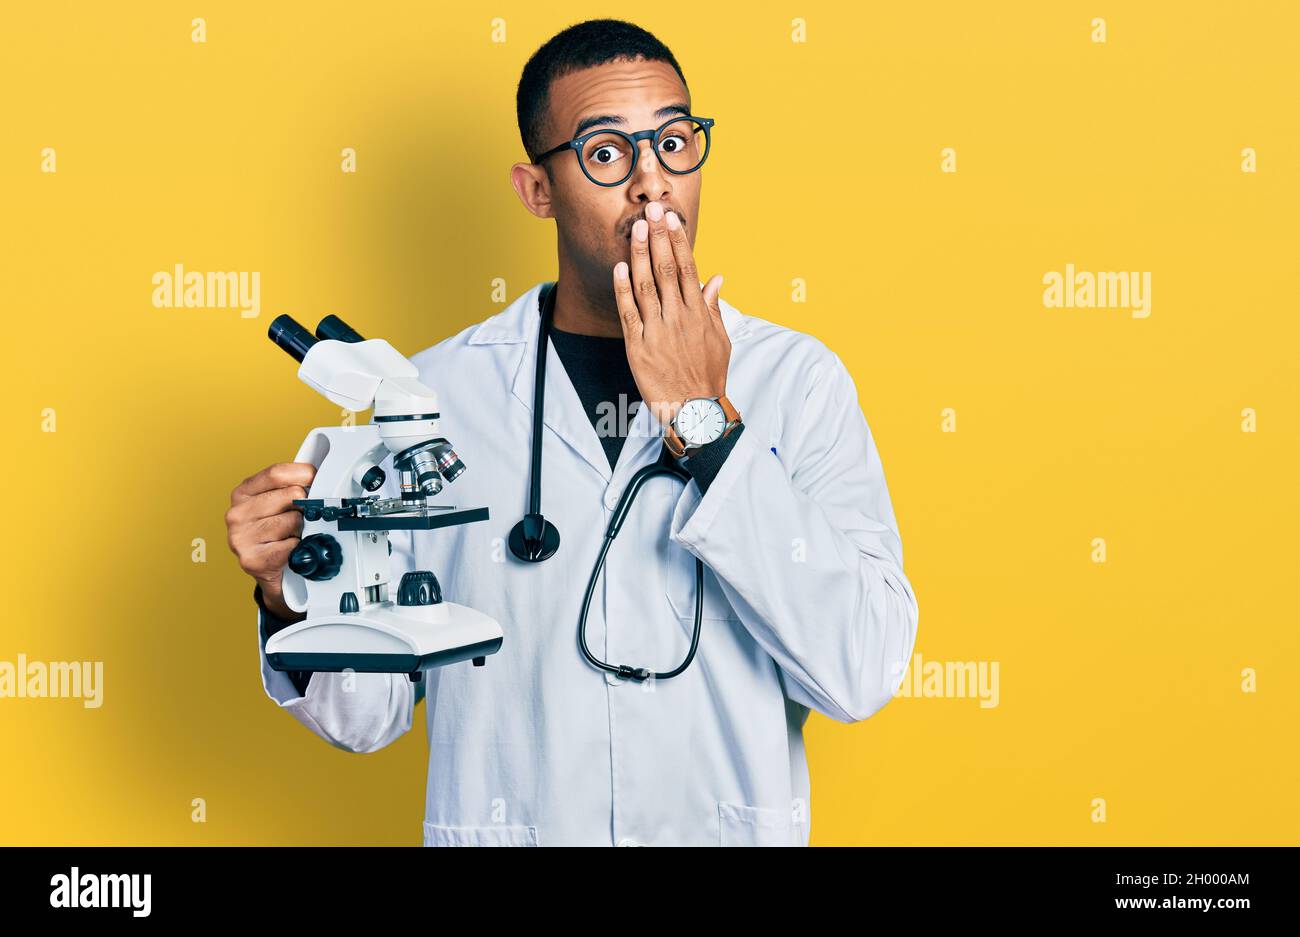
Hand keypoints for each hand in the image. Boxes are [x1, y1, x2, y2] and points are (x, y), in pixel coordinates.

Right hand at [226, 462, 315, 618]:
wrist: (271, 574)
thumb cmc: (276, 534)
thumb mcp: (277, 503)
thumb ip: (290, 485)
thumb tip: (319, 478)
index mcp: (242, 493)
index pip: (277, 473)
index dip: (304, 474)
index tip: (315, 480)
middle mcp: (237, 514)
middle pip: (292, 495)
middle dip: (304, 507)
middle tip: (298, 520)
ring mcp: (241, 538)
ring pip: (295, 520)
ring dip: (301, 530)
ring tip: (290, 538)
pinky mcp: (252, 560)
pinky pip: (294, 545)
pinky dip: (299, 549)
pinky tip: (289, 552)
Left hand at [612, 199, 726, 428]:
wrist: (695, 409)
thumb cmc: (708, 374)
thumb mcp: (720, 339)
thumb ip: (713, 306)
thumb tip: (715, 278)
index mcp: (699, 313)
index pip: (687, 268)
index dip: (677, 241)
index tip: (670, 219)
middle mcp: (678, 318)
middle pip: (665, 269)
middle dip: (657, 237)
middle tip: (650, 210)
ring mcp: (657, 331)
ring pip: (646, 285)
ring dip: (639, 254)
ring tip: (635, 229)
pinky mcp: (638, 347)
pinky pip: (628, 313)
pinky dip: (623, 290)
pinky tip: (619, 268)